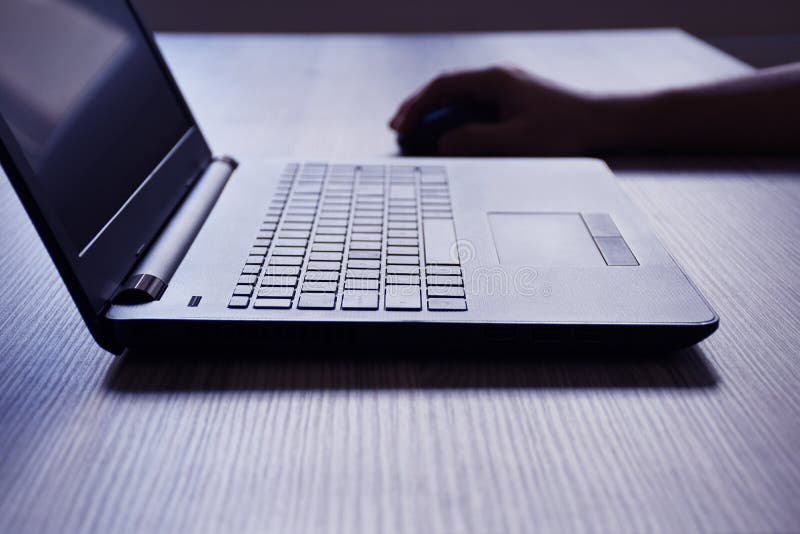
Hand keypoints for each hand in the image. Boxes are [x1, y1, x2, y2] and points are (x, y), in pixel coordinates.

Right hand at [389, 66, 613, 155]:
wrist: (601, 123)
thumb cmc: (565, 129)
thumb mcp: (515, 140)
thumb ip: (475, 140)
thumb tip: (443, 143)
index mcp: (494, 80)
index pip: (442, 87)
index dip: (416, 107)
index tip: (400, 125)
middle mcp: (498, 78)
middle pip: (447, 88)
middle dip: (419, 107)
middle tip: (398, 126)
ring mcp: (505, 88)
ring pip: (459, 96)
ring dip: (436, 112)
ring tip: (416, 130)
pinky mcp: (513, 100)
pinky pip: (473, 104)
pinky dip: (454, 116)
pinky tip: (447, 131)